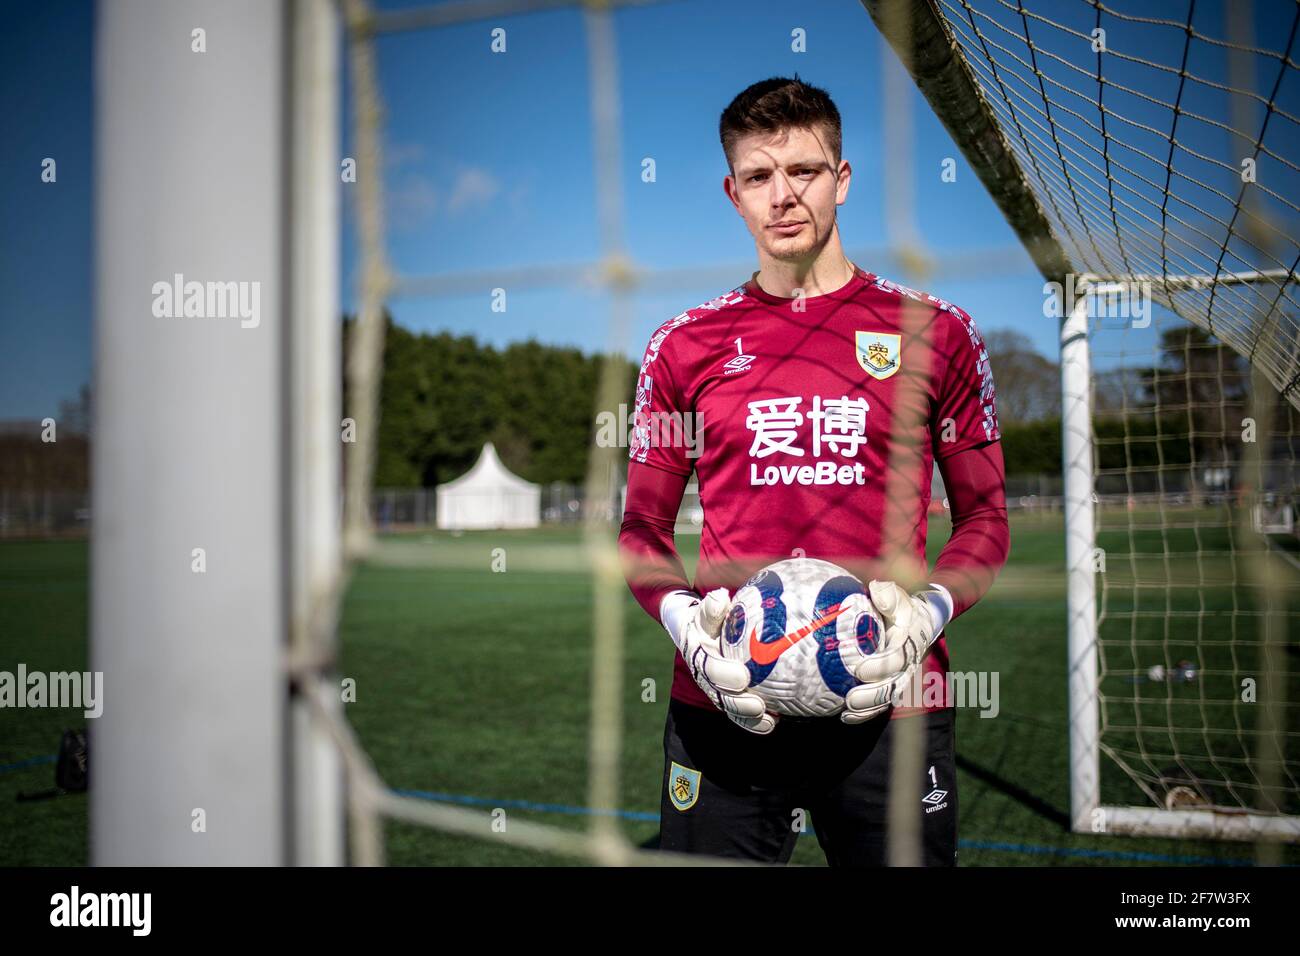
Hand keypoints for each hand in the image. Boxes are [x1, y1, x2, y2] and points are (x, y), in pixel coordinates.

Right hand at [664, 588, 777, 734]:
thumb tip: (720, 597)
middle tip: (758, 704)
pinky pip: (737, 714)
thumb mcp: (709, 610)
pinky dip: (753, 722)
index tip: (744, 677)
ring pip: (727, 706)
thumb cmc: (711, 617)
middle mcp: (702, 673)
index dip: (723, 674)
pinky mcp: (725, 696)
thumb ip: (713, 607)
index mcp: (697, 652)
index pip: (707, 665)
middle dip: (737, 701)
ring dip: (746, 716)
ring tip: (766, 717)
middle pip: (717, 692)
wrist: (694, 629)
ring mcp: (712, 687)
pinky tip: (773, 722)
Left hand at [841, 580, 943, 724]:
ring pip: (888, 698)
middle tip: (850, 699)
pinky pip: (881, 704)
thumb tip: (876, 591)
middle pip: (893, 684)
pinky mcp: (894, 686)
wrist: (919, 619)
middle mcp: (909, 662)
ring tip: (847, 710)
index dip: (880, 666)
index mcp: (910, 640)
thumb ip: (890, 594)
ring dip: (868, 708)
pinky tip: (844, 717)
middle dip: (872, 695)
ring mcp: (903, 677)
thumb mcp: (897, 595)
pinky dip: (865, 714)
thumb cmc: (899, 605)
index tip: (859, 669)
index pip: (897, 657)